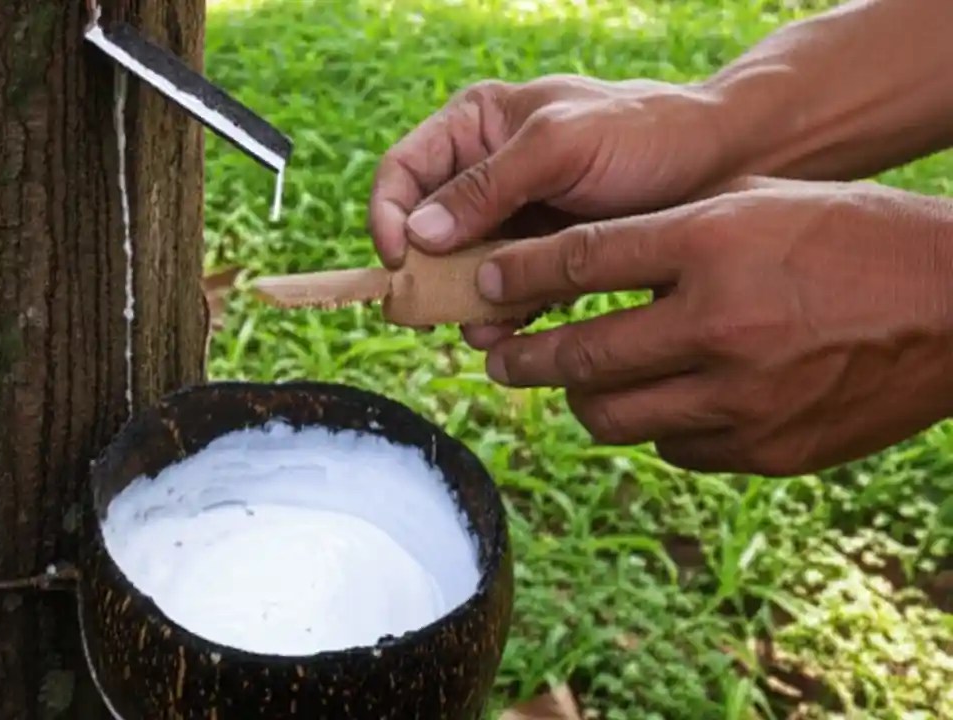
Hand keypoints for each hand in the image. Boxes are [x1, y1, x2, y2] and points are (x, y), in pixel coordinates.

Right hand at [366, 75, 735, 346]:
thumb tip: (418, 235)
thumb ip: (488, 186)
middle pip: (423, 229)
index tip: (398, 260)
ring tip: (482, 330)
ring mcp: (514, 219)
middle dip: (425, 273)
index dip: (387, 216)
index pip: (402, 171)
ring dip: (462, 303)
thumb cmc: (646, 135)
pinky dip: (500, 317)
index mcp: (476, 125)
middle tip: (428, 312)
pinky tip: (510, 336)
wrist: (726, 167)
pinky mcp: (543, 258)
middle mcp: (486, 172)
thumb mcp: (560, 147)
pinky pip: (503, 293)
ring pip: (461, 269)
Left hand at [476, 179, 952, 475]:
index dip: (516, 276)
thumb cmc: (848, 237)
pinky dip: (657, 425)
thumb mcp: (754, 207)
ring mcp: (744, 398)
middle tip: (497, 359)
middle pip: (581, 357)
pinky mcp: (766, 451)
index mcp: (715, 247)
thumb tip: (574, 272)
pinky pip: (674, 448)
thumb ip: (666, 238)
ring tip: (575, 384)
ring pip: (614, 418)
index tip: (480, 284)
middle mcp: (722, 325)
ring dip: (583, 400)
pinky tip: (666, 401)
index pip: (581, 262)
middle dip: (524, 359)